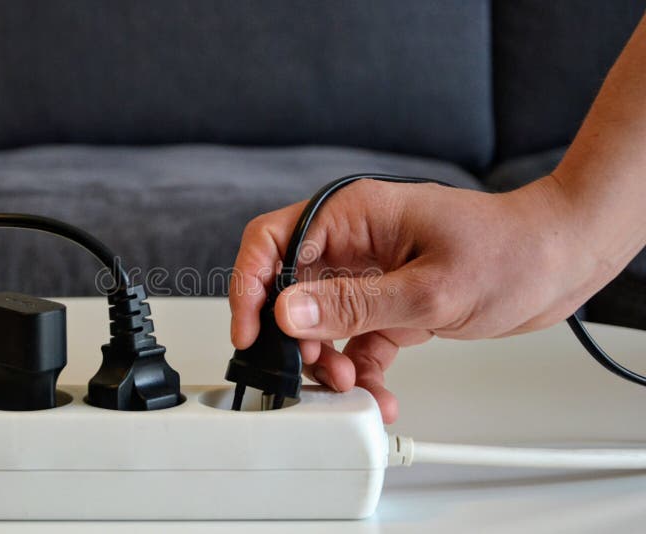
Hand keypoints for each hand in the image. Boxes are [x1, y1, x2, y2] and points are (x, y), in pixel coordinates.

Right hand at [229, 176, 603, 421]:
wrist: (560, 261)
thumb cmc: (510, 251)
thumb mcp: (427, 288)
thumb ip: (354, 304)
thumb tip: (288, 313)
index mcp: (353, 215)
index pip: (273, 242)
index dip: (250, 287)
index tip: (251, 332)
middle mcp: (354, 242)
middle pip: (291, 289)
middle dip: (297, 336)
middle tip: (311, 368)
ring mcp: (370, 273)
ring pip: (320, 321)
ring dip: (328, 358)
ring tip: (352, 383)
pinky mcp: (388, 302)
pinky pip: (356, 338)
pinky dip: (360, 367)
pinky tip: (376, 388)